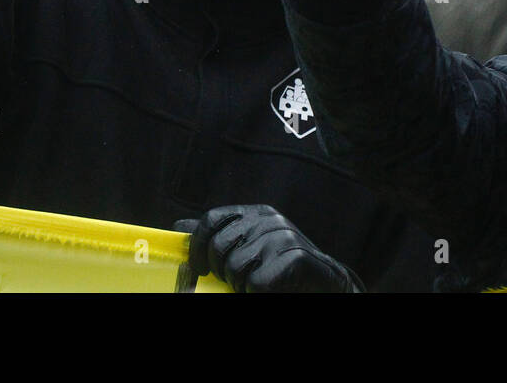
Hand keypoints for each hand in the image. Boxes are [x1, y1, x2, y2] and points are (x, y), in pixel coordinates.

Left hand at [175, 205, 362, 292]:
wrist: (327, 283)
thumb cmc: (282, 267)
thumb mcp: (251, 245)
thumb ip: (219, 235)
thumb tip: (179, 226)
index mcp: (256, 213)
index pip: (211, 219)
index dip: (197, 244)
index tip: (199, 268)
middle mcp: (269, 219)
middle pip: (219, 246)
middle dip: (222, 272)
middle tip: (238, 281)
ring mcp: (283, 236)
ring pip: (236, 268)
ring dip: (243, 285)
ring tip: (260, 284)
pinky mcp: (295, 258)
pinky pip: (256, 283)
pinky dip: (258, 293)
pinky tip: (273, 289)